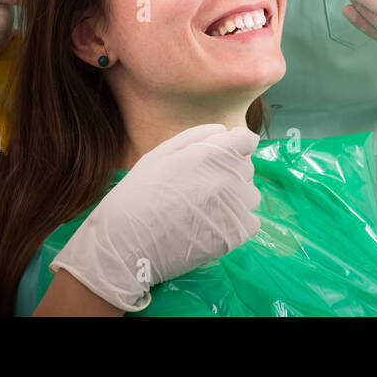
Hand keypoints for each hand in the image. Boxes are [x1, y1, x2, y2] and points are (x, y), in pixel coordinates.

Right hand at [49, 124, 261, 311]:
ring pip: (251, 195)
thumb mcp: (158, 155)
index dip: (235, 146)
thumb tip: (223, 130)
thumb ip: (194, 137)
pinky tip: (212, 226)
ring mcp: (232, 208)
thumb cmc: (136, 196)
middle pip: (247, 167)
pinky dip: (237, 223)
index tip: (221, 157)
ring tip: (206, 208)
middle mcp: (225, 178)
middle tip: (202, 187)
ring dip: (236, 198)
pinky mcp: (235, 235)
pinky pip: (251, 222)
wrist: (125, 246)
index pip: (246, 140)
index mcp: (208, 154)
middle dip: (231, 172)